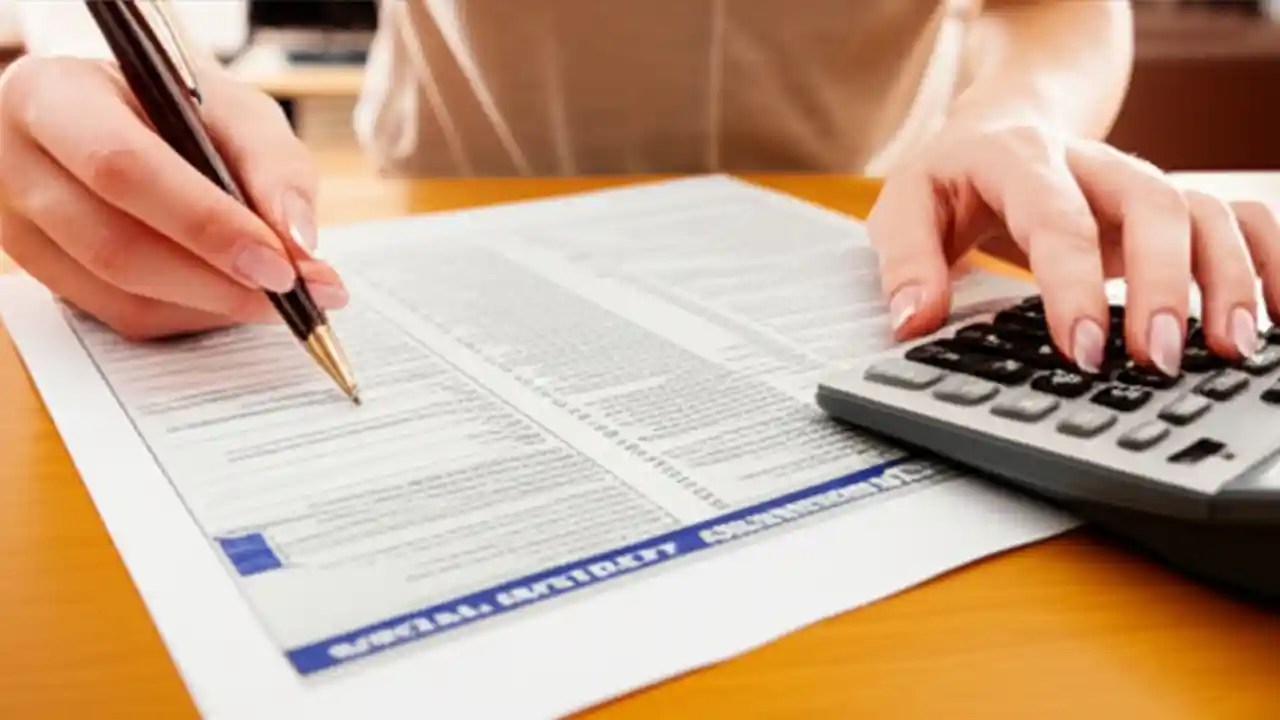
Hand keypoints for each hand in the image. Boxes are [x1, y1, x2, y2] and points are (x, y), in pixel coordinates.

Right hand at [0, 57, 347, 339]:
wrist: (128, 121)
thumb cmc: (181, 110)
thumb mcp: (235, 110)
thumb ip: (275, 166)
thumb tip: (300, 242)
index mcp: (52, 97)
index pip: (124, 168)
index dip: (208, 224)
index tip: (283, 262)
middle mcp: (17, 166)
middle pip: (116, 246)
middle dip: (220, 279)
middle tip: (296, 292)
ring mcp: (20, 231)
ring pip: (121, 296)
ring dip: (215, 307)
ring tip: (284, 299)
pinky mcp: (45, 279)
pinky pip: (124, 317)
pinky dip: (195, 316)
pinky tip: (238, 299)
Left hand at [868, 123, 1276, 375]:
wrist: (999, 128)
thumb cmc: (954, 178)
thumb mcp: (904, 207)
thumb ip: (905, 261)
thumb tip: (913, 320)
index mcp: (1020, 160)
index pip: (1056, 219)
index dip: (1073, 285)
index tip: (1082, 350)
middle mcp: (1091, 164)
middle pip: (1151, 204)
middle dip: (1163, 284)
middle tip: (1157, 359)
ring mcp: (1136, 183)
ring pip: (1204, 210)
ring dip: (1228, 277)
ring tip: (1231, 348)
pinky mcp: (1166, 206)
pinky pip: (1234, 218)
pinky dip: (1265, 259)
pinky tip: (1275, 314)